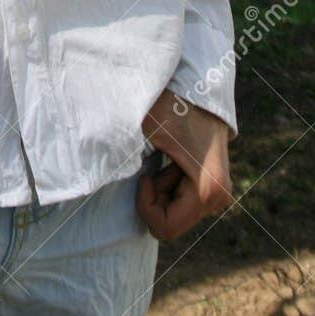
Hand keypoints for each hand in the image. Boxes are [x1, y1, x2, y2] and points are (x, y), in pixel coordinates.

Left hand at [135, 89, 232, 240]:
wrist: (200, 87)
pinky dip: (169, 185)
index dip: (145, 205)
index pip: (165, 228)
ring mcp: (218, 194)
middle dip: (154, 198)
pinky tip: (172, 159)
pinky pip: (183, 201)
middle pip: (171, 223)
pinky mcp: (214, 187)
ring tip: (164, 158)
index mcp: (206, 190)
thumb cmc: (172, 106)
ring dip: (161, 190)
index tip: (143, 175)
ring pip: (176, 213)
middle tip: (152, 166)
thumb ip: (123, 152)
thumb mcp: (144, 128)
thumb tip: (95, 169)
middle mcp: (218, 198)